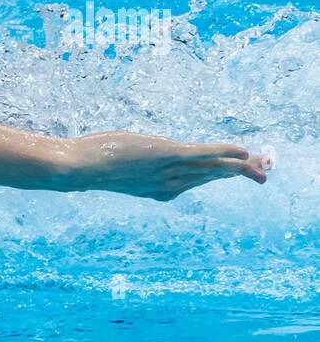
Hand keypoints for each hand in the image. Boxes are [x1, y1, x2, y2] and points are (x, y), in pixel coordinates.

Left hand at [69, 132, 268, 200]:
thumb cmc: (92, 165)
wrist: (77, 169)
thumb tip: (141, 160)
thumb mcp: (120, 168)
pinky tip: (242, 151)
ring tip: (263, 164)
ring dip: (240, 165)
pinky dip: (223, 152)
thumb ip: (137, 168)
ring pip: (212, 168)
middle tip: (264, 172)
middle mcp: (168, 184)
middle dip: (239, 174)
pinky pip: (201, 154)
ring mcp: (167, 170)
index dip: (220, 176)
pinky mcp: (164, 154)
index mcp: (160, 190)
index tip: (238, 172)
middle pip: (211, 177)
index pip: (197, 182)